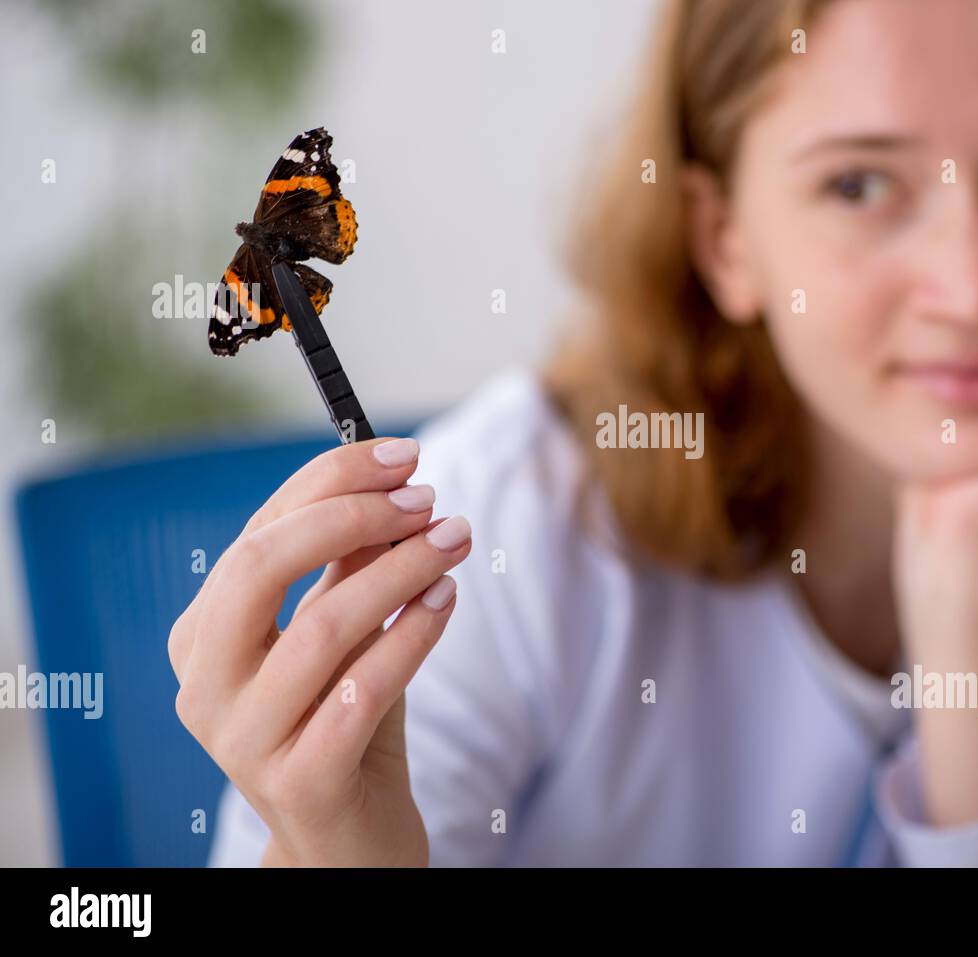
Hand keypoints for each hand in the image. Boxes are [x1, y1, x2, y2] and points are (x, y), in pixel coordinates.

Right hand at [167, 437, 471, 865]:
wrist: (352, 837)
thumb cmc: (347, 722)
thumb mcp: (346, 635)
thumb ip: (349, 568)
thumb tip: (388, 485)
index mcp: (203, 636)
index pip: (257, 532)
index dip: (331, 483)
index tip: (403, 456)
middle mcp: (204, 684)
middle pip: (259, 566)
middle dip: (350, 516)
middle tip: (427, 500)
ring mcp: (242, 738)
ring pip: (320, 627)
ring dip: (399, 571)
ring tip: (455, 541)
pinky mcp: (298, 783)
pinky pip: (362, 691)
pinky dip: (411, 635)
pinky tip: (446, 598)